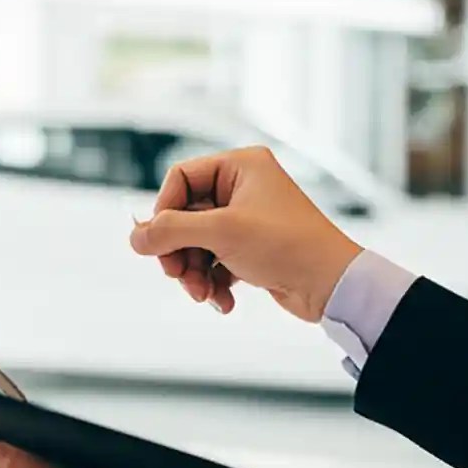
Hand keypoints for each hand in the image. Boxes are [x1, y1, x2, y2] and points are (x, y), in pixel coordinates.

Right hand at [129, 147, 361, 321]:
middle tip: (177, 276)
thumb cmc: (288, 247)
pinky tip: (222, 301)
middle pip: (185, 215)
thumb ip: (171, 231)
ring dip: (194, 273)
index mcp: (241, 166)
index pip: (180, 179)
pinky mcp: (251, 248)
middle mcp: (244, 187)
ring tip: (203, 294)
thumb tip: (134, 237)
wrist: (333, 286)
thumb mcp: (221, 234)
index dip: (164, 212)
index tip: (158, 243)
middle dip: (179, 251)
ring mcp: (247, 219)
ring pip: (197, 243)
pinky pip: (214, 260)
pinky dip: (212, 282)